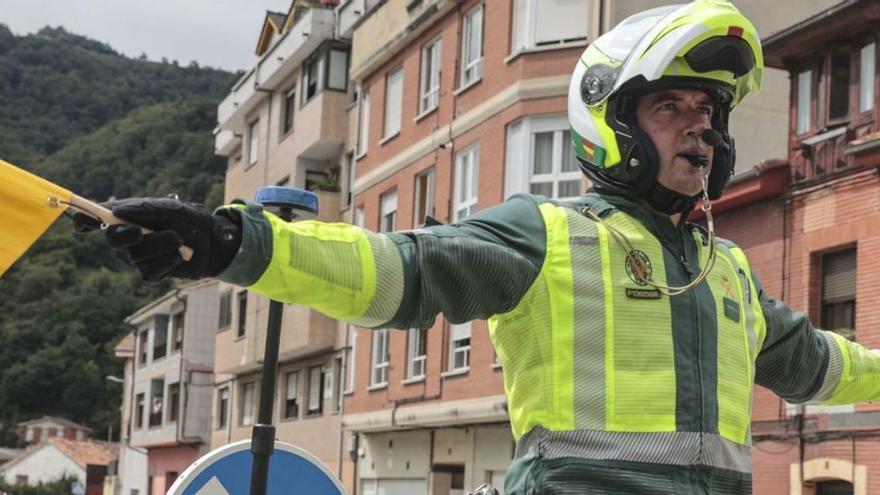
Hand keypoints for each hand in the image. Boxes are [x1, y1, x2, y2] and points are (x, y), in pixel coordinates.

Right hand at [75, 197, 240, 280]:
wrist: (214, 241)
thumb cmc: (190, 220)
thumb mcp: (170, 208)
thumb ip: (143, 208)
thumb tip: (115, 211)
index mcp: (131, 218)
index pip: (102, 219)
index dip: (86, 220)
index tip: (77, 219)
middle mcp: (131, 239)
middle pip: (115, 240)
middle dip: (126, 235)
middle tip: (139, 231)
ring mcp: (140, 258)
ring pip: (138, 255)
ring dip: (160, 244)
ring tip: (179, 239)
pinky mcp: (152, 273)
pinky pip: (151, 270)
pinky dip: (168, 260)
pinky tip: (181, 254)